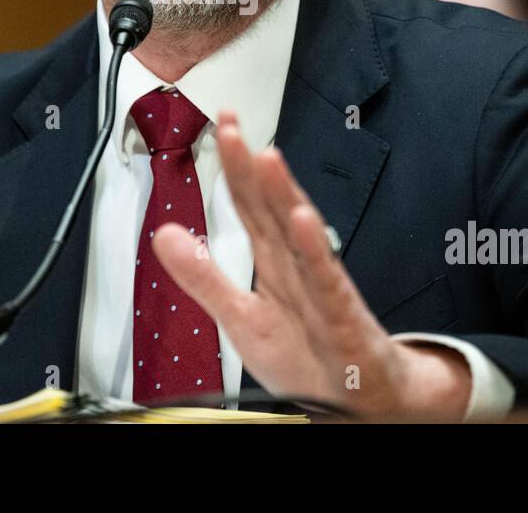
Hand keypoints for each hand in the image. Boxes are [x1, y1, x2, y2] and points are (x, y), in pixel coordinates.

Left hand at [150, 111, 470, 419]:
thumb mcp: (240, 317)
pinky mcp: (342, 318)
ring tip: (266, 158)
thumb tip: (163, 235)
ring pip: (300, 236)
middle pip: (273, 208)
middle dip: (252, 167)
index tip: (223, 125)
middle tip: (233, 127)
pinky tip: (306, 222)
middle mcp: (298, 266)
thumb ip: (203, 276)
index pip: (251, 205)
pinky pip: (328, 282)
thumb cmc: (308, 358)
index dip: (233, 167)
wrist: (363, 403)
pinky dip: (317, 253)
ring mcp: (322, 288)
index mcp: (275, 262)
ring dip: (285, 196)